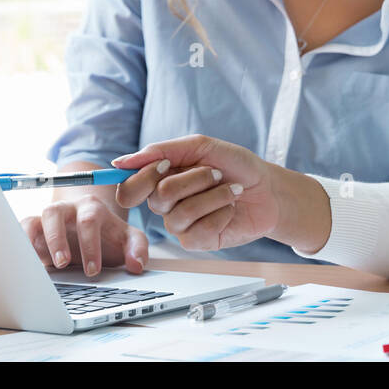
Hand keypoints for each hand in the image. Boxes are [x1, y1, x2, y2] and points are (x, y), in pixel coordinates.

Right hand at [19, 196, 148, 277]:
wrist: (91, 229)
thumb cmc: (109, 236)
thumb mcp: (128, 239)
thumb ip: (137, 248)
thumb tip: (137, 265)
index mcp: (92, 208)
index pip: (89, 221)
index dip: (90, 246)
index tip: (93, 271)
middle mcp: (68, 208)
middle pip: (56, 213)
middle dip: (58, 239)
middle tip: (64, 264)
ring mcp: (49, 217)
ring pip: (36, 218)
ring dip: (39, 240)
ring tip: (44, 264)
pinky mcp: (35, 228)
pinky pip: (23, 227)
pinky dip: (22, 241)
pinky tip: (28, 262)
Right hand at [111, 135, 281, 250]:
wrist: (268, 189)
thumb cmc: (235, 165)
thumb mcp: (200, 146)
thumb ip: (160, 151)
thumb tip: (121, 162)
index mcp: (160, 179)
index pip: (129, 188)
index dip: (143, 177)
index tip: (167, 164)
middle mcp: (165, 204)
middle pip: (158, 197)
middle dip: (195, 179)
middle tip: (216, 173)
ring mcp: (180, 225)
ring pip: (181, 213)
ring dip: (213, 195)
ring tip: (231, 189)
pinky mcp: (197, 242)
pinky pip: (198, 231)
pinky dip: (220, 213)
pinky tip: (230, 209)